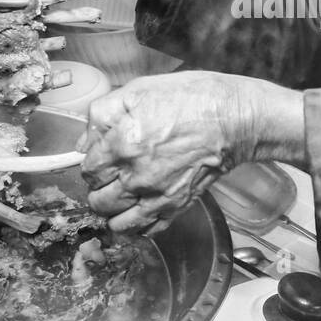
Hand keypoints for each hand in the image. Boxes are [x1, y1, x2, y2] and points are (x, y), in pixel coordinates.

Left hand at [76, 71, 305, 233]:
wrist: (235, 119)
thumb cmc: (191, 98)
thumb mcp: (140, 90)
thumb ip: (103, 114)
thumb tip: (84, 142)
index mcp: (122, 143)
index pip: (88, 169)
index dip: (93, 162)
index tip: (103, 156)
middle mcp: (136, 175)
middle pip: (97, 199)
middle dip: (100, 187)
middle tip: (112, 175)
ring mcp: (157, 196)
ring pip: (115, 221)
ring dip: (113, 211)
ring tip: (121, 196)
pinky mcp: (176, 207)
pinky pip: (145, 231)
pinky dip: (136, 226)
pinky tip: (138, 210)